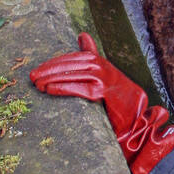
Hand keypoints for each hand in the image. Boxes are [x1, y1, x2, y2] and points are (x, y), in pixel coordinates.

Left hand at [30, 33, 173, 173]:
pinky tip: (49, 90)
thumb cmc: (121, 118)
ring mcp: (116, 86)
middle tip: (33, 75)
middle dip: (55, 67)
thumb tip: (82, 36)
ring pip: (82, 73)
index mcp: (113, 73)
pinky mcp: (113, 98)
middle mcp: (116, 75)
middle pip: (82, 63)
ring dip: (56, 76)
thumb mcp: (107, 91)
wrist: (140, 138)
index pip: (86, 57)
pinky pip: (85, 89)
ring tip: (38, 83)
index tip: (43, 66)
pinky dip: (65, 87)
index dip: (63, 60)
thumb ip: (94, 68)